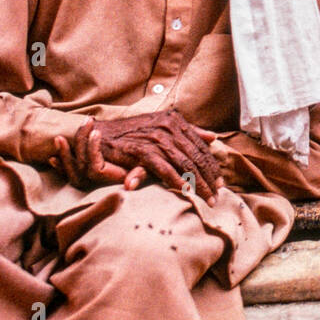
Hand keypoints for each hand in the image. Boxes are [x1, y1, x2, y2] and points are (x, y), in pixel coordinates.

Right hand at [51, 109, 224, 203]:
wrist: (99, 134)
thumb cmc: (131, 134)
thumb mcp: (161, 127)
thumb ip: (188, 132)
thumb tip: (213, 137)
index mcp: (175, 121)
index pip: (200, 147)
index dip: (211, 166)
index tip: (220, 182)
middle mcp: (168, 127)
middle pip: (195, 156)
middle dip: (209, 179)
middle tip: (217, 196)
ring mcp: (155, 138)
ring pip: (184, 163)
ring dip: (198, 183)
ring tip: (207, 198)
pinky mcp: (141, 150)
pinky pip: (164, 168)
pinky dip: (176, 180)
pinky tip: (186, 191)